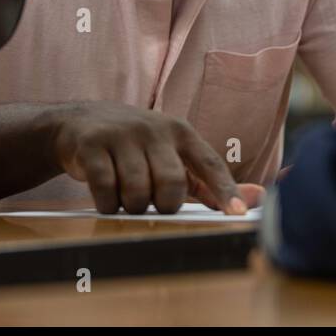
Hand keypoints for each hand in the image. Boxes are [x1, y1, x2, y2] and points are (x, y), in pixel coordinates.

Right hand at [52, 103, 255, 214]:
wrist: (79, 122)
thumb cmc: (136, 146)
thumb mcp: (172, 156)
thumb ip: (209, 182)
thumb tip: (257, 199)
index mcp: (180, 132)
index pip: (209, 163)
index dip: (225, 190)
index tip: (237, 214)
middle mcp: (154, 128)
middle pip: (172, 183)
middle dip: (164, 204)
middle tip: (152, 202)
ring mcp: (121, 134)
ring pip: (137, 190)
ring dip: (132, 206)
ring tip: (126, 197)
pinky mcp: (92, 144)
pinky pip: (105, 189)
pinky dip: (107, 204)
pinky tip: (106, 197)